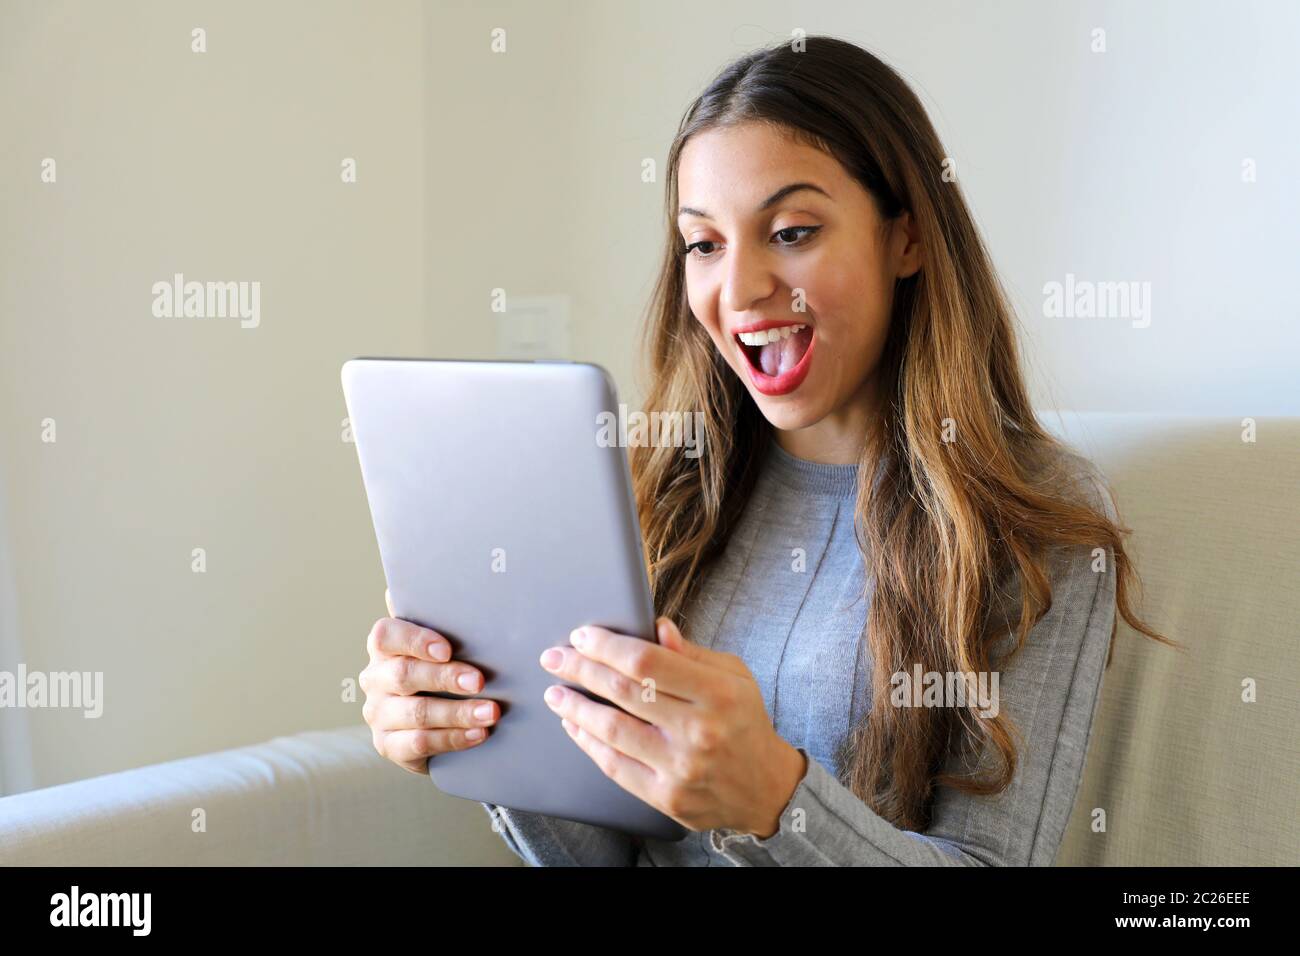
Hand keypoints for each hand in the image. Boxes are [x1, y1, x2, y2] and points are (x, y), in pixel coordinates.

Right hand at [358, 589, 499, 773]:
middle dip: (446, 678)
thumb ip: (442, 618)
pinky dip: (453, 739)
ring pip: (416, 714)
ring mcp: (378, 714)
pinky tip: (479, 734)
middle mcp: (374, 678)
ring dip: (457, 713)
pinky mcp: (389, 745)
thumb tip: (447, 576)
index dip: (415, 640)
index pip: (386, 636)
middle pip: (404, 676)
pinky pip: (419, 744)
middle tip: (481, 681)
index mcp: (384, 647)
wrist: (434, 720)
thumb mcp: (442, 643)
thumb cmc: (441, 668)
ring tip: (491, 712)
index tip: (447, 648)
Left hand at [537, 617, 806, 835]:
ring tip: (556, 692)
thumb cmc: (744, 723)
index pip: (647, 661)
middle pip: (623, 691)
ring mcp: (681, 767)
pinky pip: (614, 765)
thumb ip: (692, 654)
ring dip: (575, 707)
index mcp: (718, 693)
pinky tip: (575, 725)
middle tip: (554, 658)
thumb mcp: (734, 677)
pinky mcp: (666, 797)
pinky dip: (588, 742)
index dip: (607, 646)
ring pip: (611, 730)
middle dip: (580, 669)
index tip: (582, 636)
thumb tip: (656, 628)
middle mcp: (699, 730)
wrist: (766, 789)